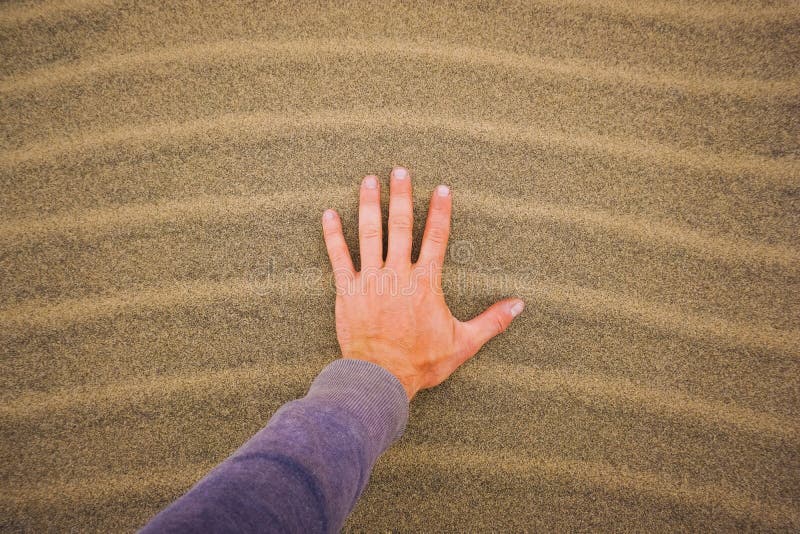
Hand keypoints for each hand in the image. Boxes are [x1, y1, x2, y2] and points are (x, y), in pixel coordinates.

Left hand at [321, 167, 523, 399]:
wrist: (381, 379)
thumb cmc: (422, 362)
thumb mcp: (463, 343)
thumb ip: (492, 322)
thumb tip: (520, 306)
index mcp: (425, 283)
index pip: (436, 238)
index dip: (440, 212)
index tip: (442, 188)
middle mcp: (398, 275)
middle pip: (400, 227)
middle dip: (401, 196)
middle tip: (400, 170)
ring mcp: (370, 281)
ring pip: (369, 235)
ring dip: (369, 205)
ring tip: (369, 180)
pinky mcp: (347, 291)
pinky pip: (338, 258)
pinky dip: (333, 235)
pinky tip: (329, 213)